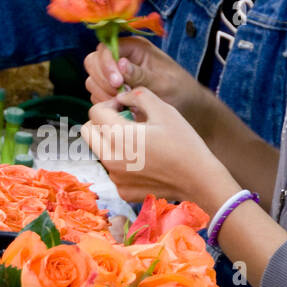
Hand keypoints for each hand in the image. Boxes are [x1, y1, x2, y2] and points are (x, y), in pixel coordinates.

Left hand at [82, 86, 237, 207]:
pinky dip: (122, 162)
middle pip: (87, 132)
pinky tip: (144, 161)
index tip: (125, 107)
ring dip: (111, 142)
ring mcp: (115, 178)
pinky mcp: (122, 191)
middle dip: (101, 122)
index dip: (109, 105)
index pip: (94, 112)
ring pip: (99, 151)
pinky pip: (112, 170)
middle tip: (125, 122)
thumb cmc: (184, 142)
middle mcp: (111, 159)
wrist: (199, 179)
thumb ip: (138, 96)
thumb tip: (121, 98)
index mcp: (119, 136)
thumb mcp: (164, 109)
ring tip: (139, 142)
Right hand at [84, 36, 200, 113]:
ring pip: (93, 80)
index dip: (106, 64)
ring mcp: (114, 75)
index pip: (106, 48)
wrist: (185, 107)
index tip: (117, 83)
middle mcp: (121, 58)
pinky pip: (97, 96)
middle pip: (93, 62)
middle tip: (119, 95)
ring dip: (103, 93)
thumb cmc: (179, 90)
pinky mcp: (112, 91)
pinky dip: (105, 103)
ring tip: (124, 103)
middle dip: (103, 80)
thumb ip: (141, 74)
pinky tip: (122, 109)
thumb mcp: (163, 81)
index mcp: (134, 47)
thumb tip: (121, 64)